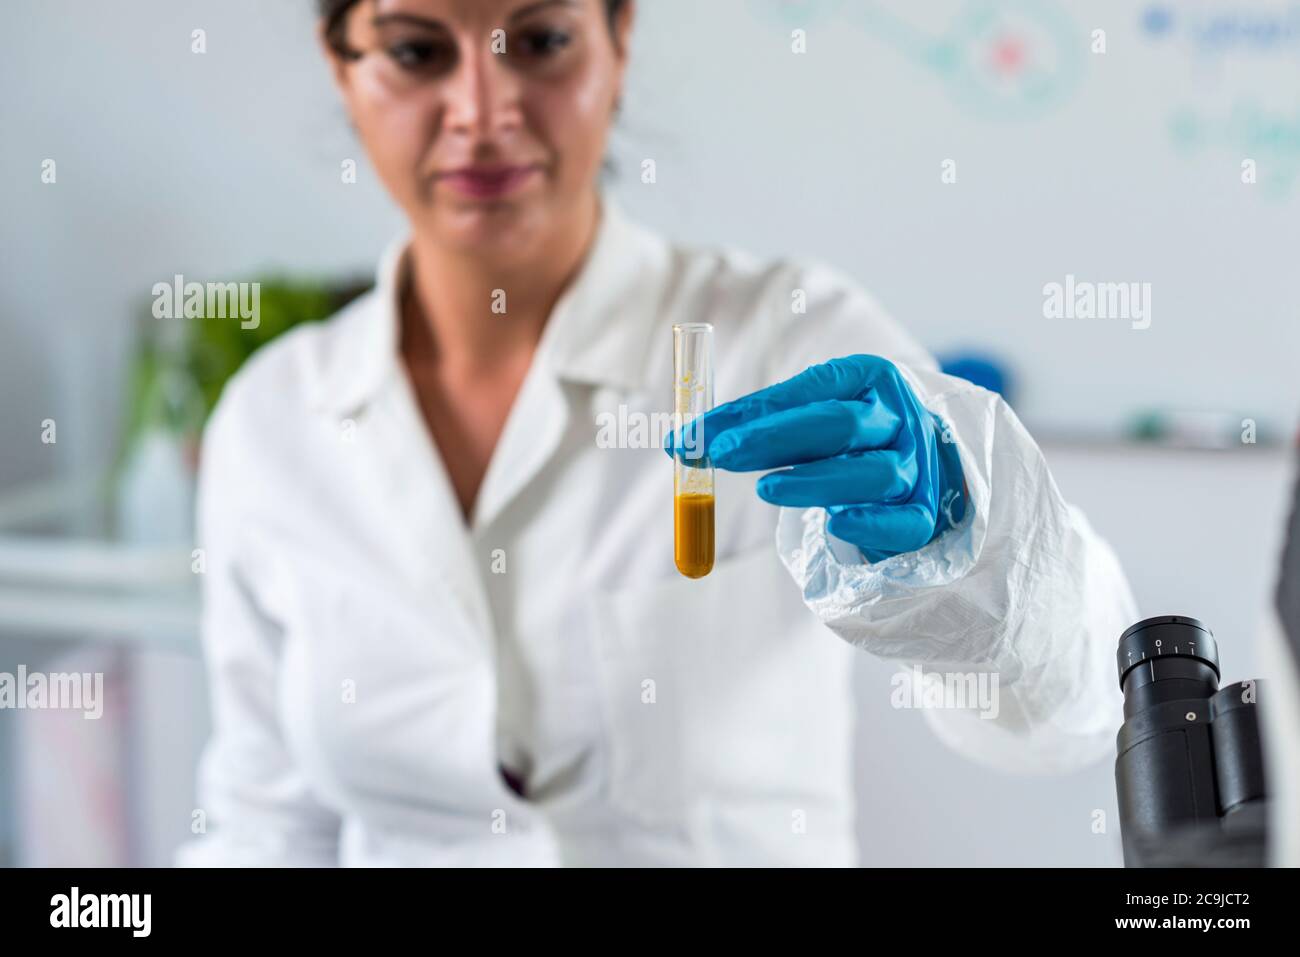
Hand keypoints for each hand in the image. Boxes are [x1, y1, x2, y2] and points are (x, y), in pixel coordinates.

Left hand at [665, 354, 966, 562]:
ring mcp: (916, 467)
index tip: (701, 432)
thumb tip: (684, 442)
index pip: (810, 388)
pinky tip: (836, 523)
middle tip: (722, 453)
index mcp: (870, 378)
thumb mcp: (808, 416)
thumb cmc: (848, 438)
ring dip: (815, 481)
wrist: (923, 466)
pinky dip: (872, 523)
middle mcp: (898, 418)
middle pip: (840, 424)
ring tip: (766, 489)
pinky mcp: (922, 513)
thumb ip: (756, 424)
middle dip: (775, 437)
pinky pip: (904, 522)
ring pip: (872, 473)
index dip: (754, 410)